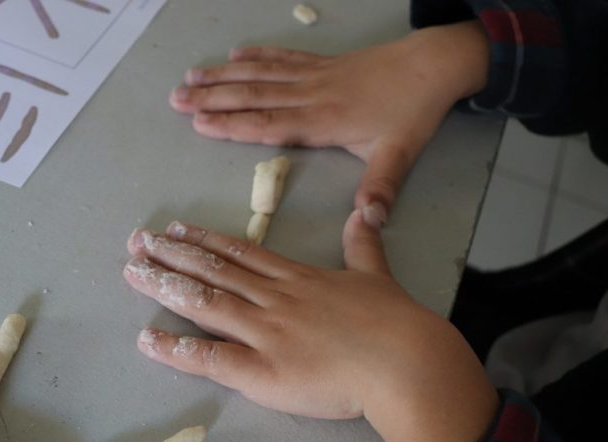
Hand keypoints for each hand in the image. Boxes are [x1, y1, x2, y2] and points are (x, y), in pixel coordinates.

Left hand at [123, 208, 496, 441]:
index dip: (205, 239)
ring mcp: (263, 332)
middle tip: (136, 241)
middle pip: (213, 271)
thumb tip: (365, 212)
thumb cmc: (395, 322)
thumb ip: (363, 244)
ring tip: (133, 272)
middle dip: (172, 254)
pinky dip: (175, 349)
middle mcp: (273, 298)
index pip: (241, 253)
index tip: (176, 227)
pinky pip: (209, 358)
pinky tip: (146, 339)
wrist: (405, 362)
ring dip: (166, 286)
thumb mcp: (377, 274)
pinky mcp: (261, 370)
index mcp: (298, 278)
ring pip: (205, 303)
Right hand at [169, 21, 488, 214]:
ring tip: (190, 77)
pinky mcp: (321, 63)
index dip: (231, 124)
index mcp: (321, 121)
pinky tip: (234, 54)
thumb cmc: (412, 112)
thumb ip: (380, 187)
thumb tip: (370, 220)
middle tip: (175, 98)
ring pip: (259, 74)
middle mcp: (309, 96)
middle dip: (212, 98)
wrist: (431, 66)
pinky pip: (281, 57)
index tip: (198, 123)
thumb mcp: (399, 154)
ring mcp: (313, 76)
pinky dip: (256, 55)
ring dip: (223, 75)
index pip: (268, 124)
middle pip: (252, 96)